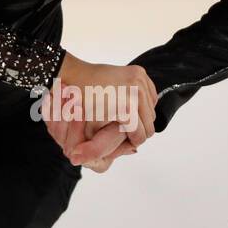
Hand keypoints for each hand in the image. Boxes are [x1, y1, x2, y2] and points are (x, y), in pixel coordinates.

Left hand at [41, 58, 158, 171]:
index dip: (133, 142)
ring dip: (141, 117)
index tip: (125, 142)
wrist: (75, 75)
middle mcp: (137, 93)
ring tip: (127, 119)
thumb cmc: (81, 104)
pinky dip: (143, 103)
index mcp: (127, 108)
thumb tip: (125, 156)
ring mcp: (139, 80)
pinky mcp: (140, 72)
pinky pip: (150, 96)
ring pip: (151, 110)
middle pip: (150, 123)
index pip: (141, 135)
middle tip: (126, 131)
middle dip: (139, 130)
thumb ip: (105, 147)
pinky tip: (129, 106)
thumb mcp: (91, 130)